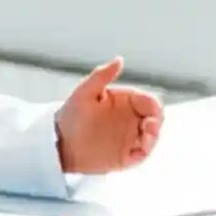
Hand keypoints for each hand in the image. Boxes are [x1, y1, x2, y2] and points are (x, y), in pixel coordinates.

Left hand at [56, 57, 163, 172]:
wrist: (59, 144)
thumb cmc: (70, 116)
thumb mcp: (84, 92)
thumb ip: (102, 75)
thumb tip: (119, 60)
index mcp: (124, 102)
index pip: (148, 101)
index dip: (153, 104)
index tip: (152, 109)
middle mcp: (129, 119)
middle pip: (154, 118)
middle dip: (157, 120)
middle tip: (151, 124)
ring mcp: (129, 138)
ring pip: (151, 136)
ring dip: (154, 135)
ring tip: (148, 133)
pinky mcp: (125, 156)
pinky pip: (142, 153)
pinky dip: (147, 149)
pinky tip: (143, 145)